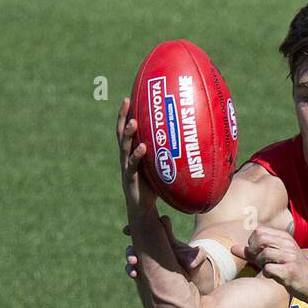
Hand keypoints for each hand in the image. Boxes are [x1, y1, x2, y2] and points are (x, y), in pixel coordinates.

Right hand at [117, 97, 157, 219]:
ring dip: (128, 134)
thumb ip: (164, 154)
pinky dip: (137, 155)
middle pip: (121, 134)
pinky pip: (133, 165)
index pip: (125, 130)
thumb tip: (186, 140)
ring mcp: (127, 168)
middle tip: (126, 101)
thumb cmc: (152, 187)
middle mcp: (126, 158)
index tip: (128, 97)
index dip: (125, 114)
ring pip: (124, 147)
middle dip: (122, 117)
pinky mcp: (131, 179)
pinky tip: (143, 147)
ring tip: (134, 122)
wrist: (142, 210)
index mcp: (130, 153)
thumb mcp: (158, 167)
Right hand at [122, 218, 206, 281]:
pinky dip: (131, 269)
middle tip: (127, 231)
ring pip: (132, 252)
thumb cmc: (191, 263)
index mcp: (164, 236)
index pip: (154, 223)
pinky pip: (133, 267)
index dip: (149, 219)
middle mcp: (152, 245)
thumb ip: (198, 256)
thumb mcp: (197, 259)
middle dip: (132, 233)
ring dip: (130, 254)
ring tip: (133, 260)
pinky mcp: (143, 269)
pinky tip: (135, 274)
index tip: (152, 218)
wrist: (187, 278)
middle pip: (138, 235)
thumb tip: (194, 259)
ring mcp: (146, 257)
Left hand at [231, 226, 307, 298]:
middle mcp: (288, 244)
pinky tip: (274, 276)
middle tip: (260, 262)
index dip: (252, 243)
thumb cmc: (290, 270)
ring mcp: (290, 257)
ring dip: (261, 264)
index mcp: (284, 237)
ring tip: (268, 269)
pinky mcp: (290, 271)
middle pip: (260, 239)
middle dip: (255, 252)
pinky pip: (269, 269)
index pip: (259, 231)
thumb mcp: (272, 258)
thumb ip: (252, 253)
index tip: (257, 253)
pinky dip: (268, 274)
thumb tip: (232, 248)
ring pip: (264, 254)